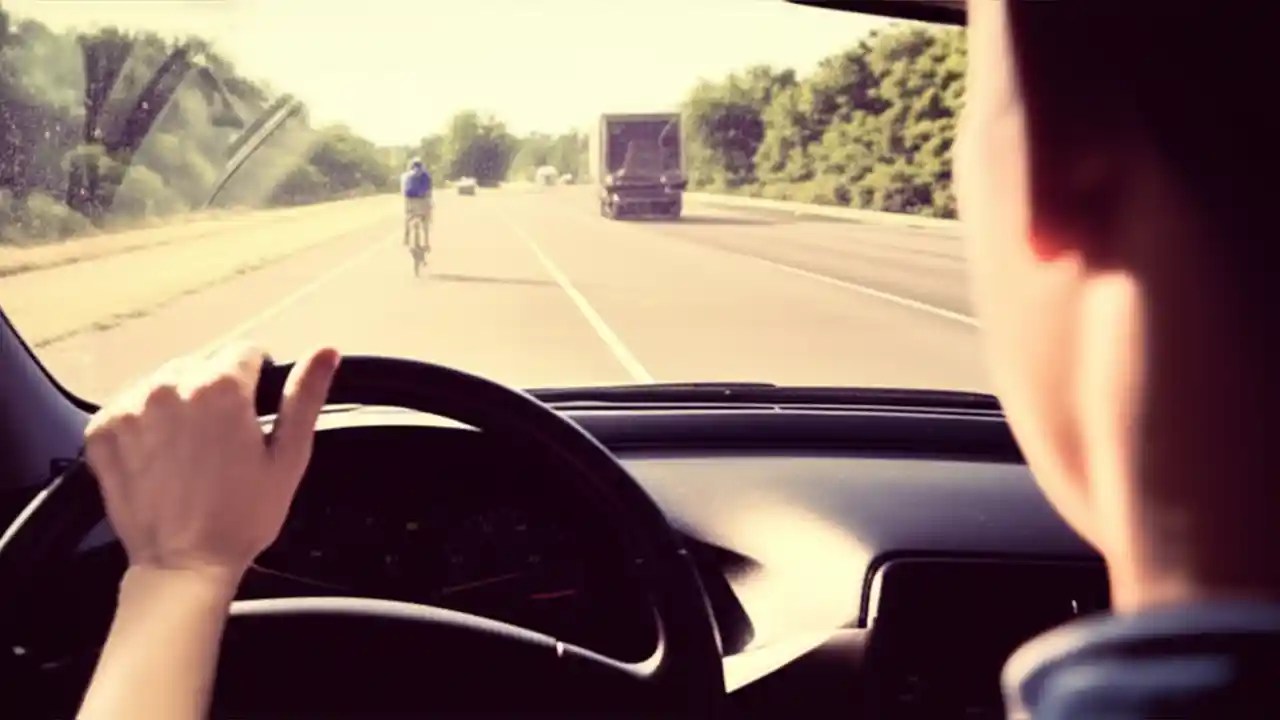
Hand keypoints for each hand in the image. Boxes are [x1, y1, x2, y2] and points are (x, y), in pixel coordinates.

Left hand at [84, 344, 340, 583]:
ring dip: (178, 403)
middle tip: (221, 440)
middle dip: (215, 391)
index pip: (245, 352)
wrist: (184, 564)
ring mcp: (130, 406)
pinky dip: (143, 422)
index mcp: (221, 386)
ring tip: (188, 449)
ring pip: (164, 382)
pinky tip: (157, 455)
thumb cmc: (245, 514)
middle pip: (202, 365)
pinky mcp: (102, 429)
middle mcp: (171, 384)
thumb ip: (304, 396)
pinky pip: (129, 405)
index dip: (256, 383)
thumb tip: (327, 350)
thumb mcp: (289, 457)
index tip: (253, 418)